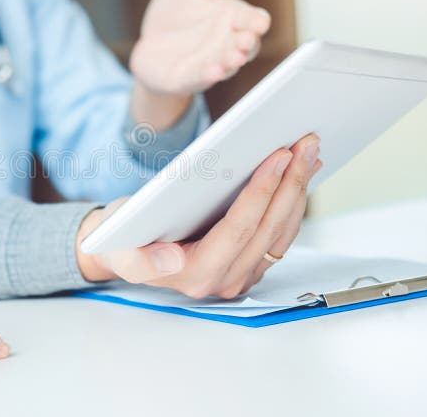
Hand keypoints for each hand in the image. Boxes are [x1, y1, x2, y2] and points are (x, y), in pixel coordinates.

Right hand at [77, 134, 321, 297]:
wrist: (127, 247)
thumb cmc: (123, 239)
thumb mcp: (118, 249)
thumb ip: (139, 262)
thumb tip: (172, 261)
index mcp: (197, 275)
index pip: (238, 230)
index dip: (261, 192)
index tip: (278, 156)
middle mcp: (225, 281)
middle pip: (269, 229)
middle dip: (290, 184)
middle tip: (305, 145)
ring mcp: (242, 275)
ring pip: (282, 232)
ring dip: (298, 190)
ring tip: (308, 152)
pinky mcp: (250, 264)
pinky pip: (281, 233)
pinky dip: (292, 201)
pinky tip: (300, 173)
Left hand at [129, 0, 270, 128]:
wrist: (151, 45)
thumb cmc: (177, 13)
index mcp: (232, 19)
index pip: (252, 20)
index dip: (256, 21)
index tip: (258, 22)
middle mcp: (226, 44)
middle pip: (245, 46)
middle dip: (247, 44)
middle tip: (246, 40)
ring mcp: (209, 63)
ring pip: (226, 65)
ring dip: (231, 62)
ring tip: (234, 58)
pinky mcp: (187, 78)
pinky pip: (200, 79)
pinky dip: (207, 76)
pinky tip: (212, 71)